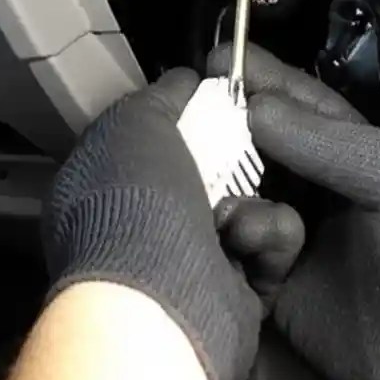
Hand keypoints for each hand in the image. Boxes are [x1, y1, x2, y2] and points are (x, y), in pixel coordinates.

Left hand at [42, 69, 264, 379]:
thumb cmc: (137, 202)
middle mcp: (144, 230)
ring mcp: (189, 268)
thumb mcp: (137, 121)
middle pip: (211, 177)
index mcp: (107, 189)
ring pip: (251, 213)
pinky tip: (256, 244)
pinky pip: (272, 254)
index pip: (154, 145)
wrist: (164, 294)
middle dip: (238, 164)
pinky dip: (272, 243)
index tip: (223, 104)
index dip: (189, 122)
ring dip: (257, 206)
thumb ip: (161, 96)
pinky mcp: (236, 299)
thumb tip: (185, 79)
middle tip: (254, 152)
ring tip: (240, 216)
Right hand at [208, 45, 379, 379]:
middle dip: (223, 138)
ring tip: (235, 212)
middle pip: (257, 153)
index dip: (257, 82)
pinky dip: (236, 249)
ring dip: (229, 199)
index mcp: (362, 155)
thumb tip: (253, 104)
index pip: (298, 106)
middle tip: (184, 132)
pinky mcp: (285, 299)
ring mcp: (303, 247)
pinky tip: (246, 247)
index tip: (211, 62)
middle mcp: (326, 194)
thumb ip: (324, 140)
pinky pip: (241, 262)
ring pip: (241, 206)